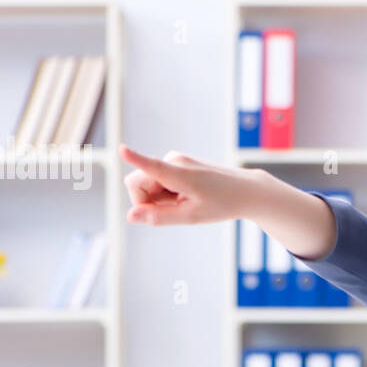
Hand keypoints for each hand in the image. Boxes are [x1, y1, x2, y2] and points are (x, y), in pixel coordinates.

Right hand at [120, 144, 270, 225]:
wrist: (245, 190)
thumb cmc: (221, 204)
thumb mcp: (191, 216)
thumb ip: (159, 217)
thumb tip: (130, 216)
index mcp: (180, 174)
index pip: (151, 166)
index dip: (134, 159)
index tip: (121, 149)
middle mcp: (173, 160)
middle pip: (136, 183)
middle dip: (145, 201)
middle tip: (172, 210)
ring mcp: (174, 159)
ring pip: (146, 183)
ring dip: (158, 198)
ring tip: (185, 201)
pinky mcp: (176, 162)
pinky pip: (157, 180)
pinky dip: (165, 192)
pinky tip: (185, 196)